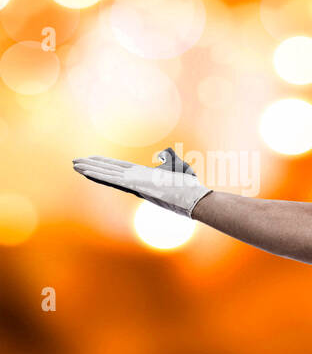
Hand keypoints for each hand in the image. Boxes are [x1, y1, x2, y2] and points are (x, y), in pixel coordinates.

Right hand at [72, 148, 211, 217]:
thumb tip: (162, 154)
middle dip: (93, 167)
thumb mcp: (177, 167)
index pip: (119, 169)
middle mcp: (136, 181)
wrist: (194, 199)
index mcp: (143, 176)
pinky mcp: (136, 186)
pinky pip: (114, 180)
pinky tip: (87, 172)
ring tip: (75, 165)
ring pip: (108, 176)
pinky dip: (100, 176)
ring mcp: (135, 184)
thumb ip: (168, 159)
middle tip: (75, 162)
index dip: (104, 164)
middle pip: (109, 171)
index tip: (91, 160)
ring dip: (91, 170)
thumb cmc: (188, 185)